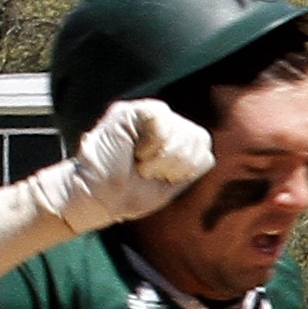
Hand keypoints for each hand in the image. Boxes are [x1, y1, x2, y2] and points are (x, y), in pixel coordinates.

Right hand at [26, 99, 215, 233]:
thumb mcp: (172, 184)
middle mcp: (162, 122)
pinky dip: (150, 145)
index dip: (187, 167)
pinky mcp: (130, 110)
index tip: (163, 179)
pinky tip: (134, 152)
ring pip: (180, 130)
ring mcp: (146, 115)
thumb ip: (191, 166)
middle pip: (197, 137)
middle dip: (176, 164)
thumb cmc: (129, 194)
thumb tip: (209, 154)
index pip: (203, 144)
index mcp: (174, 139)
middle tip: (148, 172)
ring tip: (140, 163)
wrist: (98, 197)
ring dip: (162, 157)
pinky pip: (160, 120)